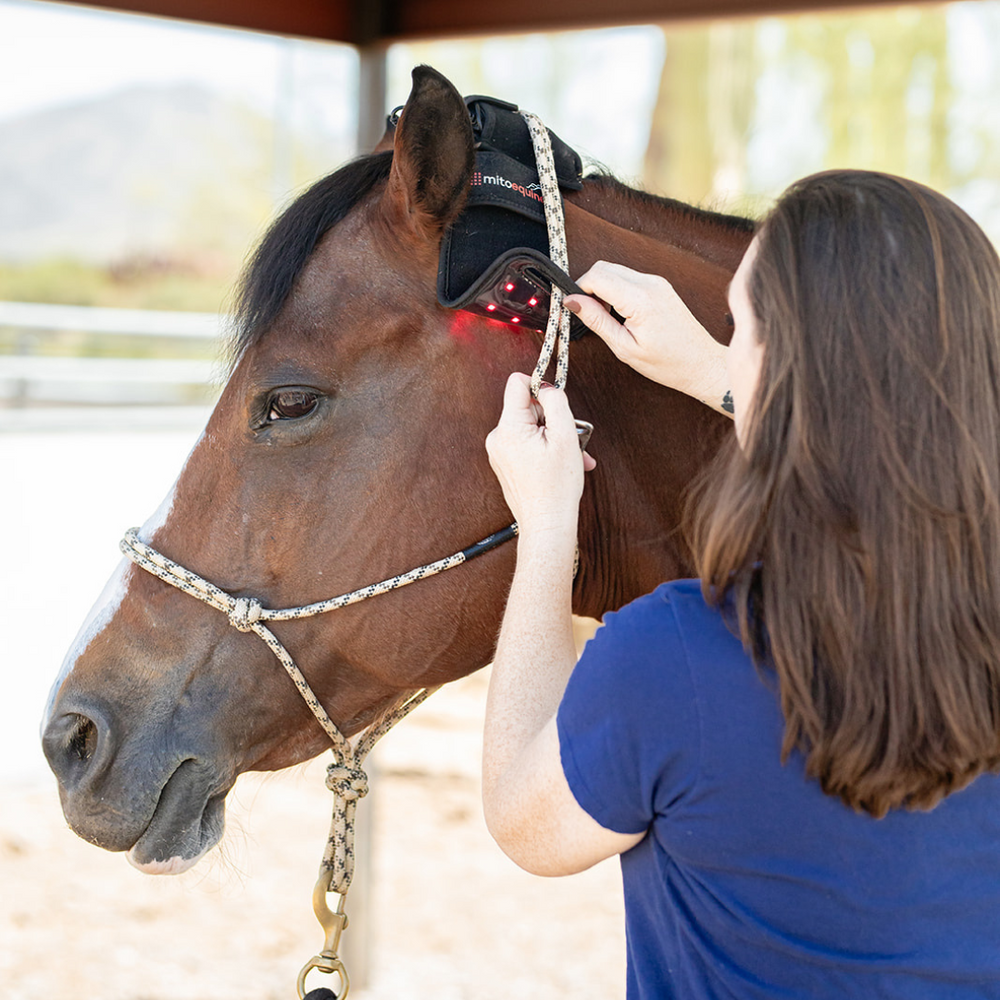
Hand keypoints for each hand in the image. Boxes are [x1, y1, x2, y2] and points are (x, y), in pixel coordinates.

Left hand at [485, 373, 594, 534]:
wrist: (547, 525)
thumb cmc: (556, 487)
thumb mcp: (565, 436)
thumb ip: (556, 402)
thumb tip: (547, 387)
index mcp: (509, 428)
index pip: (517, 383)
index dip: (541, 386)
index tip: (557, 401)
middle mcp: (498, 438)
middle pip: (527, 407)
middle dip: (553, 419)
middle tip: (573, 438)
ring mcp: (500, 452)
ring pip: (531, 428)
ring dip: (554, 437)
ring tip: (572, 456)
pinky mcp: (505, 464)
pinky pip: (527, 445)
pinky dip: (546, 450)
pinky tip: (562, 464)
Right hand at [566, 261, 731, 415]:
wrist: (701, 363)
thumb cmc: (668, 362)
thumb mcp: (624, 347)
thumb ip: (597, 320)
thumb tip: (572, 302)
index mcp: (640, 299)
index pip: (596, 276)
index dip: (578, 289)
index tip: (574, 308)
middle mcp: (650, 283)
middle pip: (604, 267)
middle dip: (588, 287)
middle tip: (588, 314)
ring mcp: (656, 281)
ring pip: (615, 270)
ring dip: (602, 288)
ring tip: (607, 317)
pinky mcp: (660, 285)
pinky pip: (628, 277)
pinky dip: (616, 290)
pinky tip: (620, 313)